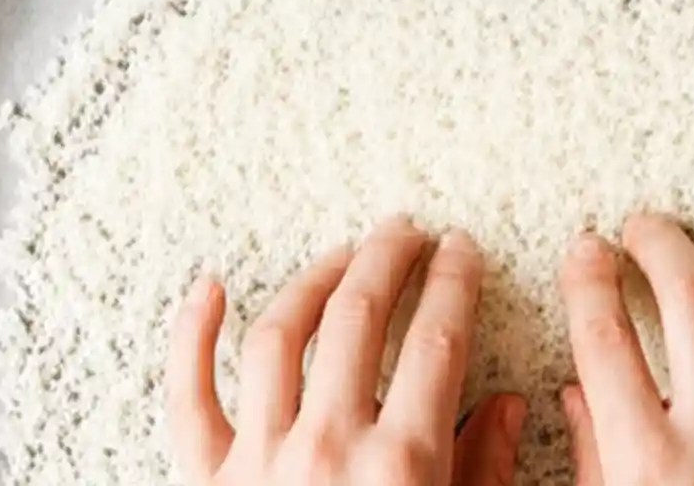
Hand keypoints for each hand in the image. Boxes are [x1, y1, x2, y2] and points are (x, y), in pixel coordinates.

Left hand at [166, 217, 526, 485]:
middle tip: (407, 232)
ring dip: (316, 278)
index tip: (460, 252)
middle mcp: (326, 446)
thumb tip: (505, 407)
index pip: (435, 338)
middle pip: (359, 316)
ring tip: (344, 254)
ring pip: (281, 333)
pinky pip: (187, 393)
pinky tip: (209, 287)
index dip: (452, 281)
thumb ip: (485, 471)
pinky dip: (190, 334)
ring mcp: (257, 458)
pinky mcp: (203, 477)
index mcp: (400, 464)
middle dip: (389, 258)